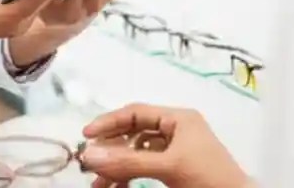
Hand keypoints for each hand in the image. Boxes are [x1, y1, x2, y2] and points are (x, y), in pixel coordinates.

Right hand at [79, 103, 248, 187]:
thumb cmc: (207, 178)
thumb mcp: (168, 168)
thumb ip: (128, 162)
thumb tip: (89, 155)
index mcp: (179, 119)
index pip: (136, 112)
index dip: (109, 122)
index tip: (86, 137)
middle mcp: (177, 130)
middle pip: (134, 134)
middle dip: (111, 150)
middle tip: (89, 166)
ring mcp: (178, 151)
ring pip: (138, 155)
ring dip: (118, 168)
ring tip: (99, 185)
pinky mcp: (178, 171)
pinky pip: (146, 169)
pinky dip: (130, 177)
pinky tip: (118, 187)